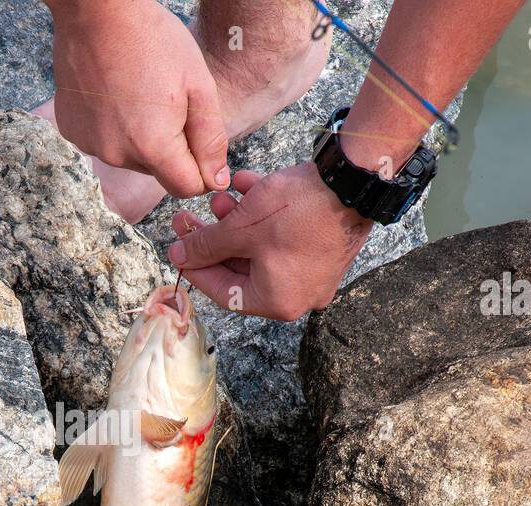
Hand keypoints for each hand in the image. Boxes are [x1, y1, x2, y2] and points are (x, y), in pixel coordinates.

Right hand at [47, 0, 229, 198]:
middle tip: (167, 101)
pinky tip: (115, 94)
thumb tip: (216, 180)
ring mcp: (90, 145)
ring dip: (141, 137)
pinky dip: (114, 127)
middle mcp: (117, 155)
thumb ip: (211, 139)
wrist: (96, 12)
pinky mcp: (72, 133)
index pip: (187, 187)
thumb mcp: (198, 84)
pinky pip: (105, 142)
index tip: (201, 140)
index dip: (202, 169)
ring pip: (132, 158)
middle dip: (170, 147)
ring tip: (138, 93)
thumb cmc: (153, 40)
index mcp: (152, 146)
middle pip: (158, 172)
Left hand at [167, 165, 372, 320]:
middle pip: (241, 269)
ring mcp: (313, 272)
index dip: (196, 267)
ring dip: (236, 223)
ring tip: (219, 197)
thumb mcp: (241, 228)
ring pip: (260, 249)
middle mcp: (297, 293)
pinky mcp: (322, 247)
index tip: (176, 248)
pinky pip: (283, 237)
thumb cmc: (298, 210)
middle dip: (215, 239)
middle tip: (188, 219)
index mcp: (277, 301)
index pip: (223, 293)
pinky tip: (247, 185)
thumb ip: (205, 246)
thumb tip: (178, 256)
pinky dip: (262, 215)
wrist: (354, 180)